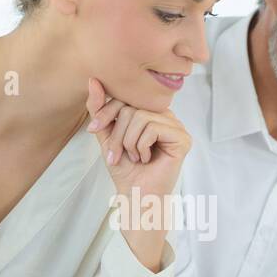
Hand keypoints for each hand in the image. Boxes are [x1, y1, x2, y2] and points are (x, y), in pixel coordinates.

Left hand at [85, 77, 190, 199]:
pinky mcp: (182, 138)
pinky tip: (146, 158)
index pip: (126, 97)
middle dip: (117, 133)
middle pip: (132, 107)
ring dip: (129, 142)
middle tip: (116, 154)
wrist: (136, 194)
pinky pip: (153, 128)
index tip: (93, 128)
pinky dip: (142, 146)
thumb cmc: (125, 168)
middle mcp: (165, 115)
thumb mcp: (107, 135)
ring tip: (134, 157)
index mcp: (150, 112)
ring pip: (142, 117)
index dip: (106, 111)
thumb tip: (93, 81)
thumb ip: (100, 109)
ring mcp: (176, 126)